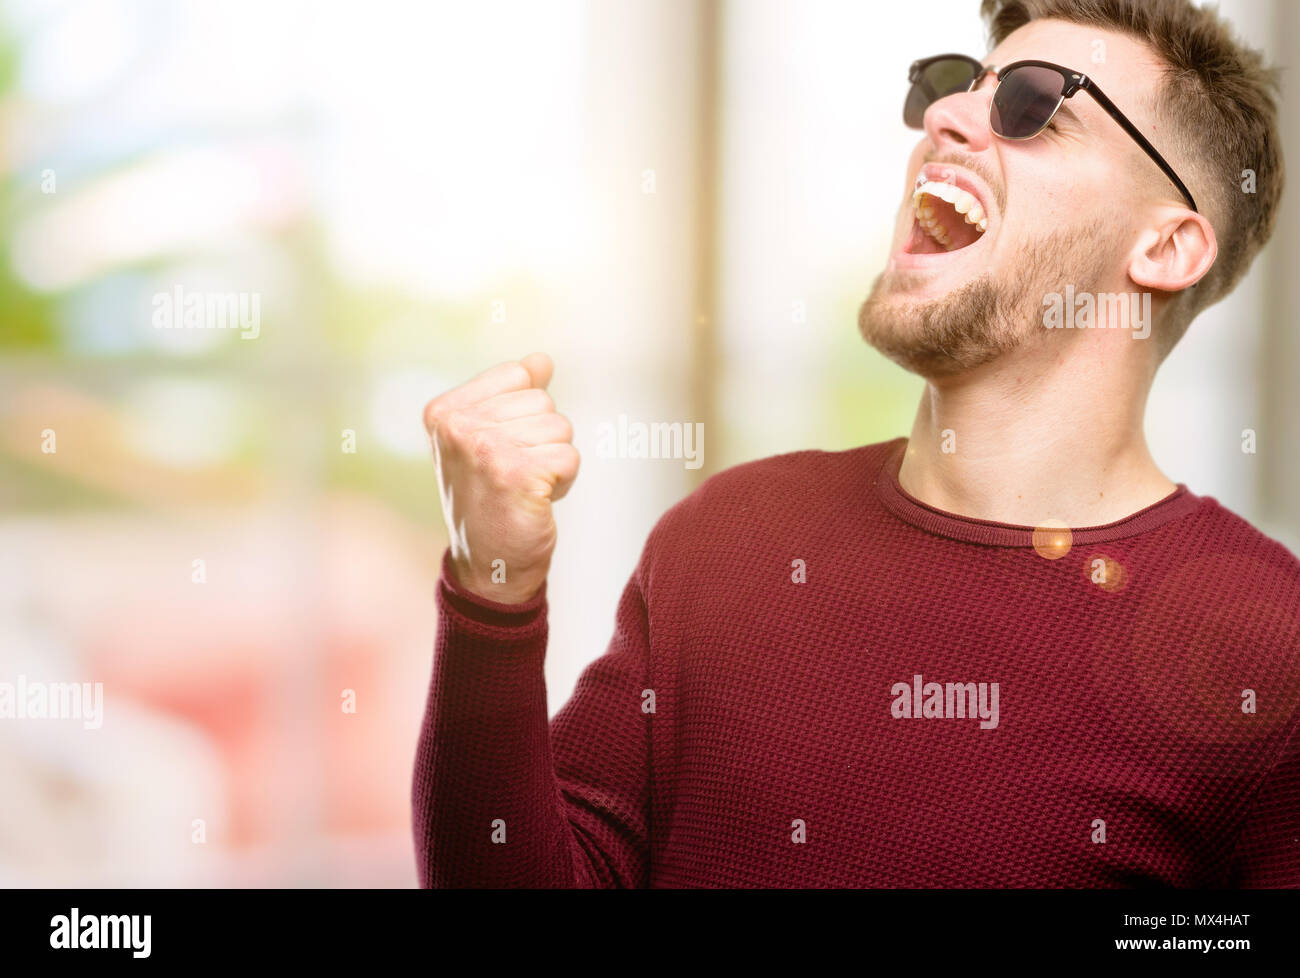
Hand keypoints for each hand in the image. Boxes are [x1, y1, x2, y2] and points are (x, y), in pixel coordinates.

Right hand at [424, 353, 579, 603]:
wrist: (487, 567)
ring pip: (560, 428)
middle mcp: (458, 426)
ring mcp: (485, 449)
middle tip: (514, 475)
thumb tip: (541, 360)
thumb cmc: (491, 500)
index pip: (518, 376)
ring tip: (524, 488)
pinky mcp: (515, 474)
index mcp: (444, 411)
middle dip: (542, 439)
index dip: (525, 413)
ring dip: (554, 461)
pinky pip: (570, 456)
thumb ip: (513, 395)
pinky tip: (536, 500)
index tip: (501, 450)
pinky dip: (563, 481)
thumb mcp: (490, 440)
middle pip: (543, 401)